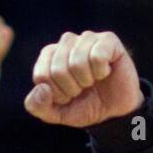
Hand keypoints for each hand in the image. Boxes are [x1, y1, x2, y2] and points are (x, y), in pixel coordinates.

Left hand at [24, 31, 140, 127]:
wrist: (114, 111)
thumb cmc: (84, 106)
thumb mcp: (56, 114)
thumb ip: (38, 106)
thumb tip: (42, 89)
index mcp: (49, 56)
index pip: (41, 75)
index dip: (56, 94)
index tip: (67, 96)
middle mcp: (66, 42)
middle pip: (58, 69)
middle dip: (71, 89)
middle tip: (81, 90)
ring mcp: (87, 39)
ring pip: (77, 62)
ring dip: (86, 81)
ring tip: (92, 81)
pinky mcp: (108, 40)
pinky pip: (97, 56)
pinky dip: (101, 72)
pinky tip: (105, 72)